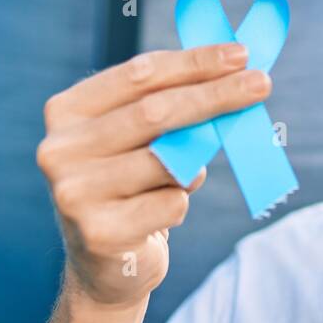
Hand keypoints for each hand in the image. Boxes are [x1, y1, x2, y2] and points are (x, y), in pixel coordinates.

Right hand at [35, 43, 270, 308]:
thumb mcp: (143, 140)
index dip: (194, 62)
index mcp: (66, 112)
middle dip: (216, 94)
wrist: (108, 267)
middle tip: (263, 83)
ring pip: (169, 161)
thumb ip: (173, 109)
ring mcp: (74, 193)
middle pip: (156, 111)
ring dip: (195, 167)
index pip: (140, 75)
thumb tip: (236, 75)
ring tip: (183, 178)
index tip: (241, 54)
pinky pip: (173, 203)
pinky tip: (158, 216)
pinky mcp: (99, 234)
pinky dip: (181, 203)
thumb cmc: (133, 186)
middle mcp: (59, 149)